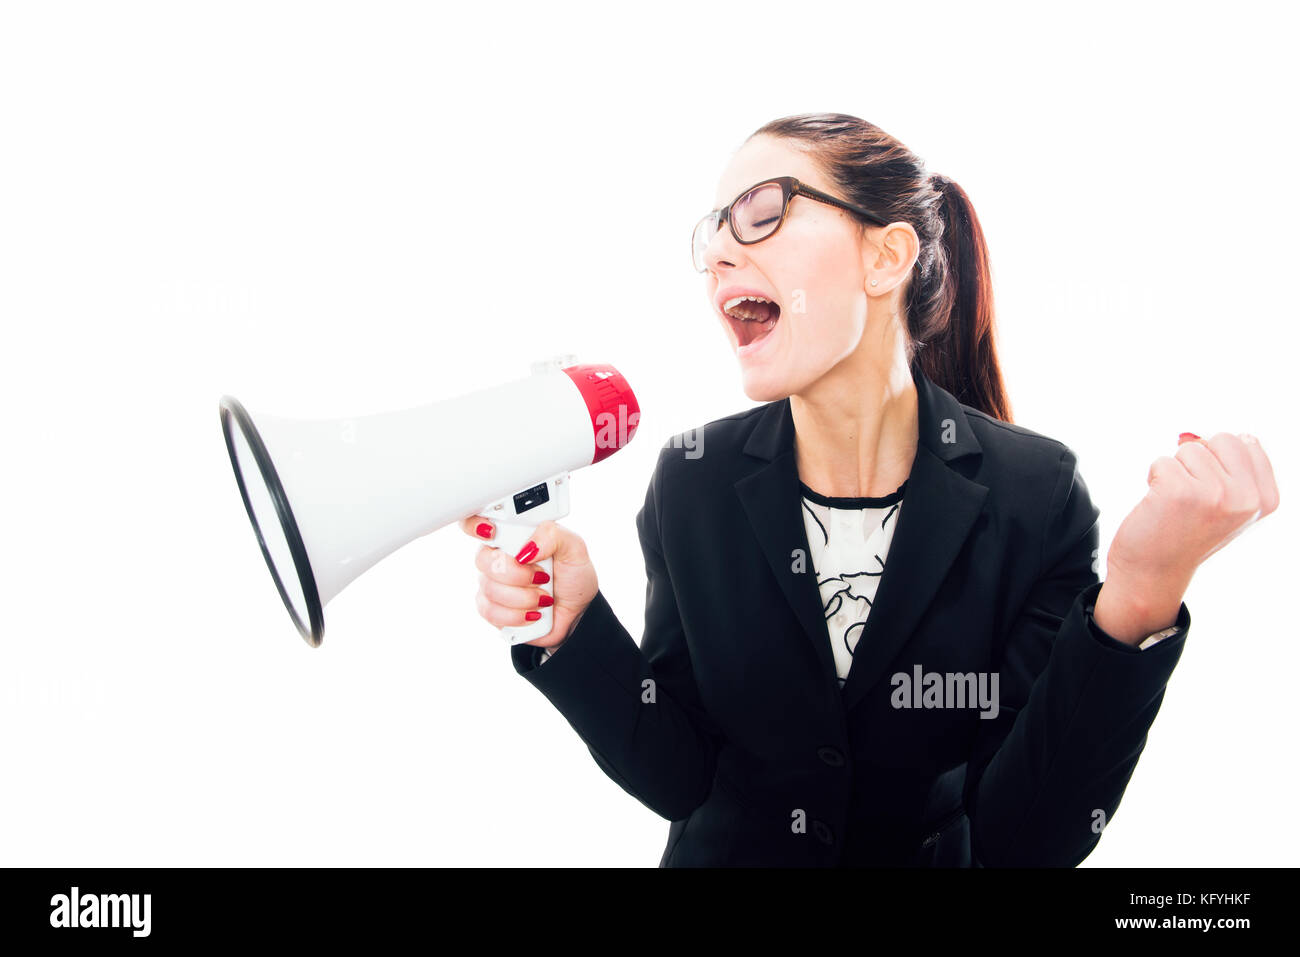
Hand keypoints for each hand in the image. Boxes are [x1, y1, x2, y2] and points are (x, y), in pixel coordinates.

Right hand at [460, 517, 598, 648]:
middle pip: (484, 559)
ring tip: (544, 597)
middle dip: (518, 573)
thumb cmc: (573, 576)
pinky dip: (518, 615)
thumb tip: (527, 548)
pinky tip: (533, 613)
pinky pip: (491, 612)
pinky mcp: (491, 609)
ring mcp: (491, 583)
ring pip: (490, 589)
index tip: (492, 533)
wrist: (577, 612)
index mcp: (512, 535)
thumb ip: (553, 535)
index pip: (477, 522)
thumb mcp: (574, 548)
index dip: (476, 525)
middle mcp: (497, 557)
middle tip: (542, 577)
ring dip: (525, 597)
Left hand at [1100, 432, 1278, 634]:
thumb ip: (1234, 469)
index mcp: (1265, 499)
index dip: (1218, 459)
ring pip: (1188, 449)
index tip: (1210, 493)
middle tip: (1190, 496)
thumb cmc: (1186, 532)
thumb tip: (1209, 435)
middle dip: (1198, 459)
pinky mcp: (1180, 491)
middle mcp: (1246, 498)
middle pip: (1221, 439)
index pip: (1247, 442)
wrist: (1154, 571)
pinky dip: (1154, 477)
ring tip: (1174, 504)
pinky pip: (1162, 461)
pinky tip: (1159, 505)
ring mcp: (1215, 495)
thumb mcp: (1227, 505)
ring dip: (1174, 471)